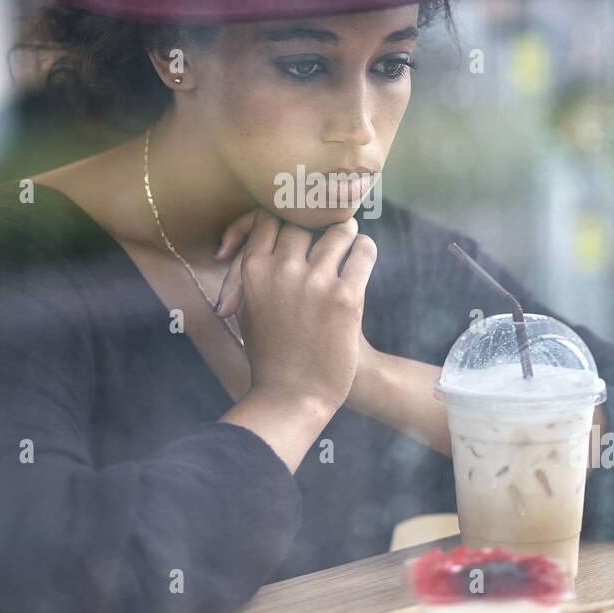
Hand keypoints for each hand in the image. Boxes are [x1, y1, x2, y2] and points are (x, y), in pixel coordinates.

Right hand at [215, 209, 377, 416]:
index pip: (268, 218)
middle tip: (327, 231)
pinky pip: (362, 252)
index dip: (281, 217)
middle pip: (303, 223)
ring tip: (348, 239)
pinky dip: (365, 249)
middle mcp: (282, 271)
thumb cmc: (270, 354)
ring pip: (337, 231)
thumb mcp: (248, 309)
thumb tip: (260, 239)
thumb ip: (251, 274)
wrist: (294, 395)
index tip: (294, 225)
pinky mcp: (345, 298)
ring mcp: (314, 283)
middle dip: (315, 226)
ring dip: (345, 233)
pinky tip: (363, 255)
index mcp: (253, 271)